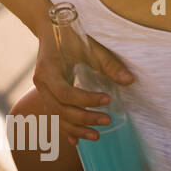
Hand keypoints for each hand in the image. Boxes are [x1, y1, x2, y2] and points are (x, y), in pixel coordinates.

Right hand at [32, 28, 133, 144]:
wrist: (49, 28)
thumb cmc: (71, 36)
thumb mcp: (90, 47)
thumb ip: (109, 65)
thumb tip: (129, 81)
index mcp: (48, 70)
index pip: (65, 93)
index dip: (86, 100)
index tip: (107, 99)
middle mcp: (41, 82)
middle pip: (60, 108)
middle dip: (83, 118)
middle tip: (107, 120)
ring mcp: (42, 90)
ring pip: (56, 115)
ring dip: (76, 128)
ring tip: (97, 136)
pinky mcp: (47, 94)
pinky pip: (55, 114)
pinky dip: (66, 128)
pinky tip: (76, 142)